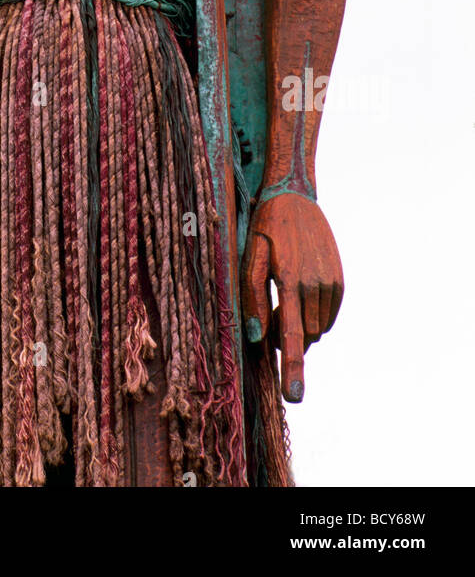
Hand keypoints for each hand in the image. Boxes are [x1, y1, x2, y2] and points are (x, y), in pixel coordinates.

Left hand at [241, 192, 342, 402]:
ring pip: (316, 328)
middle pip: (303, 337)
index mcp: (290, 281)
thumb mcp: (251, 256)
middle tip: (270, 316)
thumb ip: (252, 297)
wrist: (294, 196)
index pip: (290, 335)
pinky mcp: (340, 281)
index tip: (294, 396)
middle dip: (287, 339)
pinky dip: (314, 314)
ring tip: (284, 296)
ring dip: (300, 325)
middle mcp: (315, 285)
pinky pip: (328, 316)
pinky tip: (300, 291)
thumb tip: (256, 336)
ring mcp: (331, 283)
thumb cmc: (265, 228)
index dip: (292, 368)